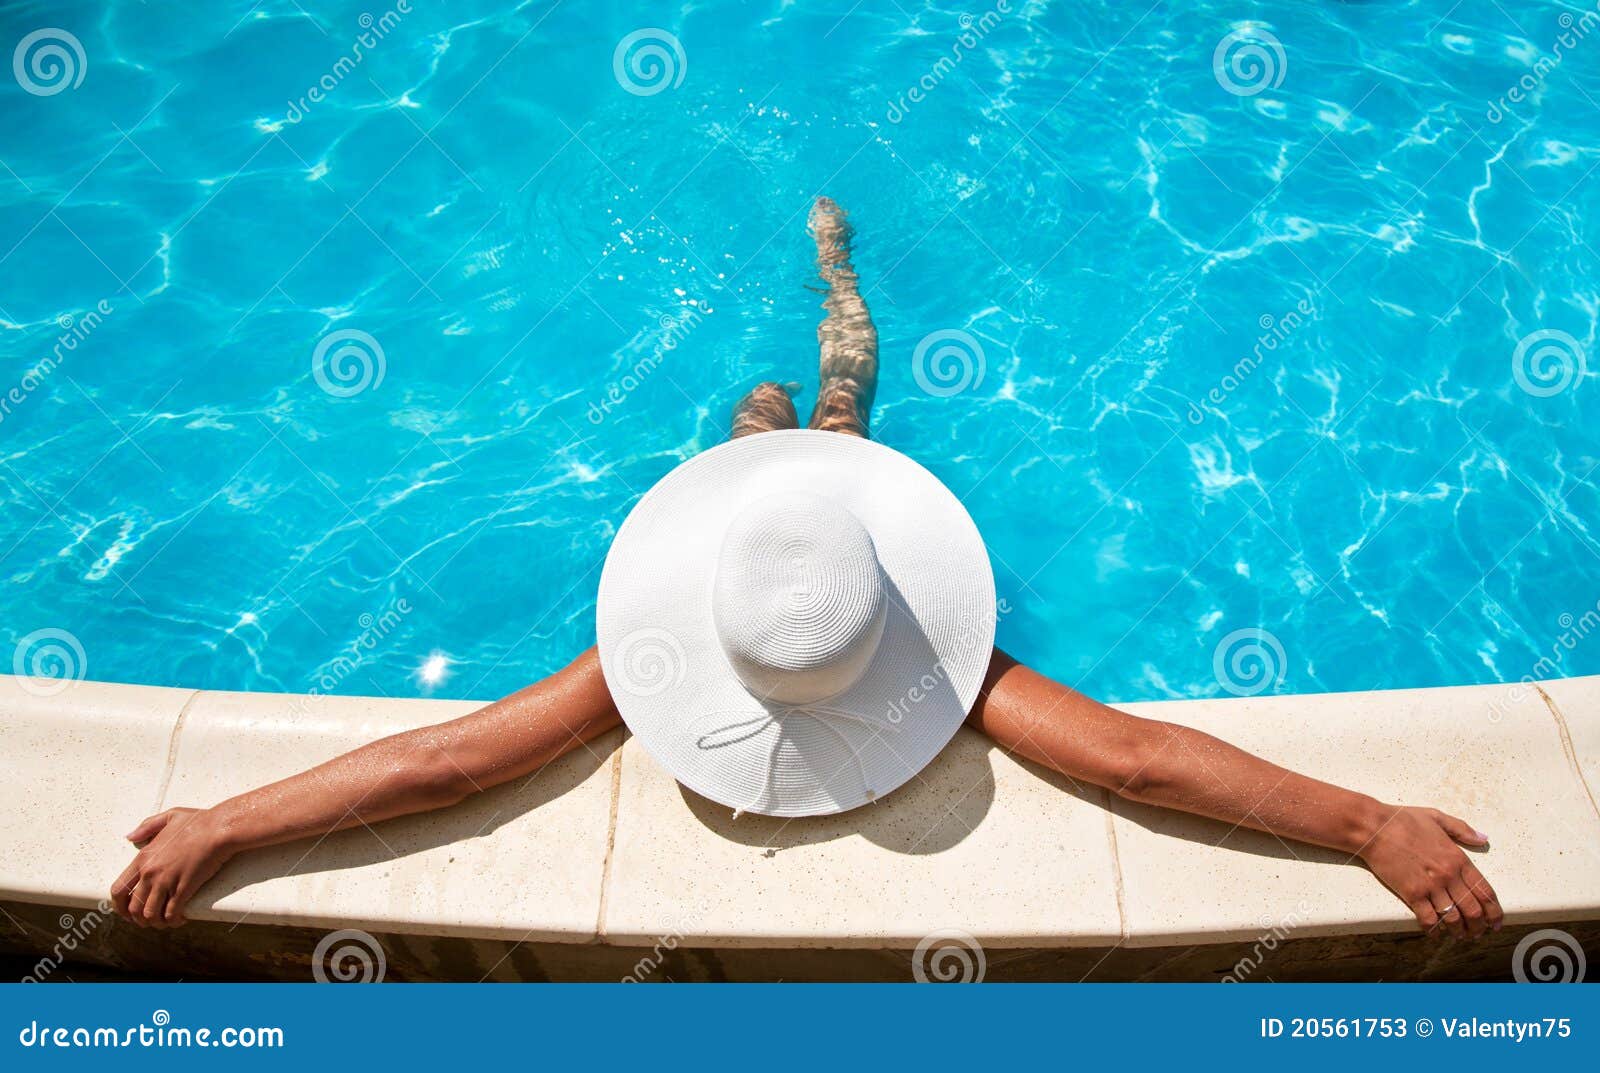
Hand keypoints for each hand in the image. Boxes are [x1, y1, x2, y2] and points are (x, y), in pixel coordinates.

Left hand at [110, 807, 231, 928]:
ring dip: (156, 922)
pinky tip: (181, 918)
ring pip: (150, 914)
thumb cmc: (199, 822)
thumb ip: (146, 826)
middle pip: (133, 907)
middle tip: (149, 920)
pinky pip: (171, 913)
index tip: (128, 912)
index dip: (119, 907)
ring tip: (165, 921)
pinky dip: (174, 920)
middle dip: (139, 919)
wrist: (220, 830)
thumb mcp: (169, 816)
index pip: (118, 890)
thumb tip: (130, 836)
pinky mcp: (184, 888)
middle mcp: (150, 872)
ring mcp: (166, 881)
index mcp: (143, 857)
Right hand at [1358, 805, 1500, 938]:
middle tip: (1477, 933)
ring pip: (1453, 918)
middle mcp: (1449, 875)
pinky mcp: (1411, 893)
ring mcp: (1430, 886)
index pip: (1485, 891)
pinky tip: (1435, 933)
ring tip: (1459, 935)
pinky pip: (1428, 919)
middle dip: (1478, 926)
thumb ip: (1462, 829)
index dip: (1494, 911)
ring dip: (1459, 931)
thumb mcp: (1436, 817)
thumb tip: (1483, 838)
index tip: (1495, 921)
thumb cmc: (1402, 820)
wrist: (1374, 827)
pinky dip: (1434, 930)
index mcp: (1458, 858)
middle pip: (1473, 910)